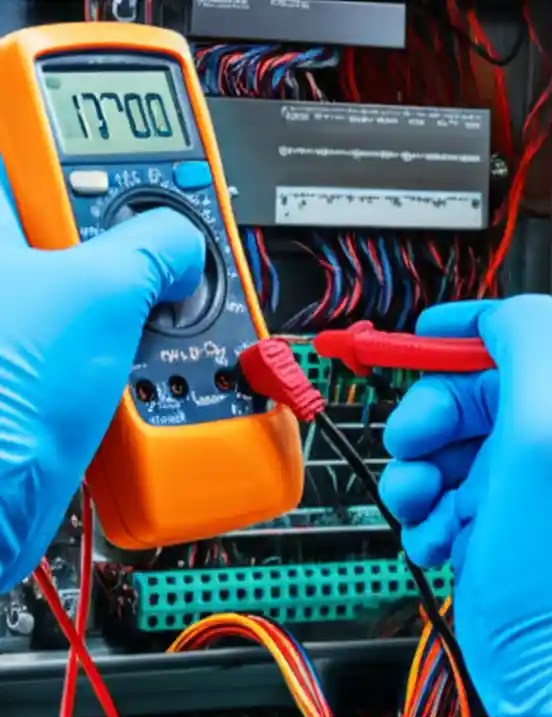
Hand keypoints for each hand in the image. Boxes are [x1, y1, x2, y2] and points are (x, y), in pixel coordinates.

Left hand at [0, 158, 204, 590]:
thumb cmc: (2, 395)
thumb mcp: (104, 289)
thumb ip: (156, 242)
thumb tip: (181, 239)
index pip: (34, 142)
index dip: (93, 133)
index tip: (143, 139)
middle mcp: (8, 268)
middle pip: (86, 219)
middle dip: (144, 239)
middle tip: (172, 253)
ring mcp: (24, 322)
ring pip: (108, 287)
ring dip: (150, 308)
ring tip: (162, 329)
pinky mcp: (44, 373)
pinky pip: (109, 344)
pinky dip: (140, 354)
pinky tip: (149, 368)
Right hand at [379, 295, 551, 716]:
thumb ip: (533, 345)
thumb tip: (500, 312)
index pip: (519, 344)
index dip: (460, 339)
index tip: (412, 341)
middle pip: (473, 400)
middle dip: (430, 420)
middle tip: (412, 448)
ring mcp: (536, 501)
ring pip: (452, 456)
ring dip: (420, 476)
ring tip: (422, 509)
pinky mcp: (508, 544)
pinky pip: (450, 509)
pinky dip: (428, 520)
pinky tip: (435, 543)